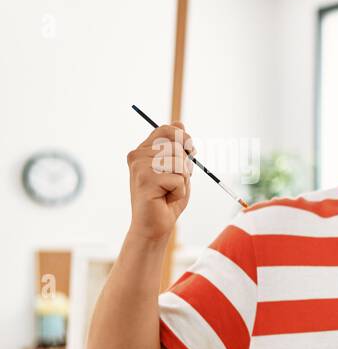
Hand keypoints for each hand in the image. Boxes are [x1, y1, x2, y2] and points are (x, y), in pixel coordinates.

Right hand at [126, 122, 192, 240]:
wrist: (155, 225)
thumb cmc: (166, 198)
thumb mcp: (177, 169)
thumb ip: (177, 148)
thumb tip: (179, 123)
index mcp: (144, 150)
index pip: (166, 129)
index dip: (183, 139)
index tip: (189, 152)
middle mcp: (138, 155)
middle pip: (177, 146)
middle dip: (185, 166)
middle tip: (174, 181)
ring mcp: (139, 167)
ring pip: (179, 162)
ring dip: (182, 180)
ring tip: (169, 190)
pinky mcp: (145, 179)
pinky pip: (178, 179)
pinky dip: (179, 191)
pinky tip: (166, 198)